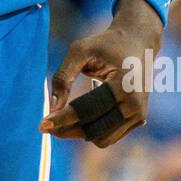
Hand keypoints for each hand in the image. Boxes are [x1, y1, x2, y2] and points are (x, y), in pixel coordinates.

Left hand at [41, 0, 162, 146]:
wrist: (138, 41)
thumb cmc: (106, 44)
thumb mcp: (80, 50)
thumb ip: (63, 77)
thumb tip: (52, 107)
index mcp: (124, 85)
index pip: (88, 110)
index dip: (63, 118)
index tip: (42, 123)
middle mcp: (135, 104)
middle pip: (94, 129)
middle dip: (67, 129)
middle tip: (45, 125)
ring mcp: (139, 115)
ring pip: (101, 138)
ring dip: (78, 134)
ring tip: (59, 122)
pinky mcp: (138, 120)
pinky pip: (109, 136)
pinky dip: (91, 132)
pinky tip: (77, 120)